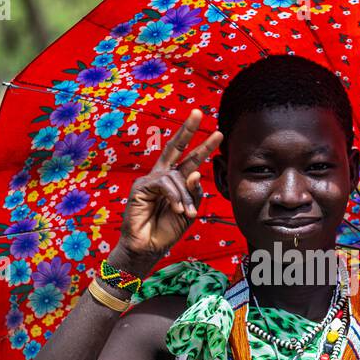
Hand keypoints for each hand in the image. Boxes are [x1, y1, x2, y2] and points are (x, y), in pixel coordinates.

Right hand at [117, 109, 221, 268]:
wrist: (148, 247)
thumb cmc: (167, 230)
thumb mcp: (189, 211)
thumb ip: (195, 193)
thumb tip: (196, 173)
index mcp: (175, 181)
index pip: (189, 158)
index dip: (202, 145)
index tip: (217, 133)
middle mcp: (162, 176)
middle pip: (176, 148)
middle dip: (187, 130)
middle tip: (198, 112)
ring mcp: (150, 180)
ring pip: (176, 176)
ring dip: (185, 196)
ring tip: (185, 213)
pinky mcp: (141, 187)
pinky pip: (164, 184)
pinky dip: (174, 197)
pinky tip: (176, 210)